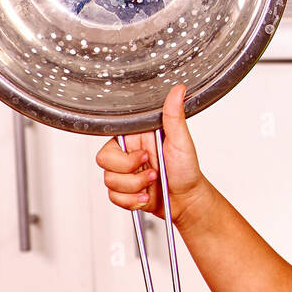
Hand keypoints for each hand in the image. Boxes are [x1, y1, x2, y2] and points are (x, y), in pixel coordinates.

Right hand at [95, 83, 210, 228]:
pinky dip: (131, 200)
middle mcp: (128, 153)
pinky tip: (146, 196)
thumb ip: (174, 116)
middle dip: (130, 172)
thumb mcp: (182, 141)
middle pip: (104, 160)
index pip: (112, 137)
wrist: (187, 200)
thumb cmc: (186, 170)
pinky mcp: (123, 191)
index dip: (126, 151)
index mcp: (137, 138)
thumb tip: (178, 90)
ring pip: (109, 180)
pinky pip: (113, 197)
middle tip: (153, 171)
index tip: (145, 156)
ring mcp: (124, 173)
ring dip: (135, 187)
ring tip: (153, 183)